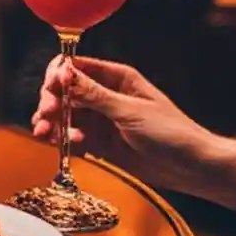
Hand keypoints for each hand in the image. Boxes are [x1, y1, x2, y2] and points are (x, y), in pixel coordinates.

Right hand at [32, 55, 235, 209]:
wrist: (191, 168)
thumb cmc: (171, 132)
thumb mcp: (129, 111)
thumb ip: (94, 94)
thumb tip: (64, 73)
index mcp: (117, 78)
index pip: (77, 68)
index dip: (58, 76)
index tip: (50, 89)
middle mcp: (105, 96)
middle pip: (65, 92)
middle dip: (51, 103)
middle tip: (44, 117)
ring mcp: (102, 120)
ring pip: (66, 116)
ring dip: (52, 124)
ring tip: (46, 135)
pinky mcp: (100, 143)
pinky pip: (74, 138)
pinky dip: (64, 141)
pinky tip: (64, 145)